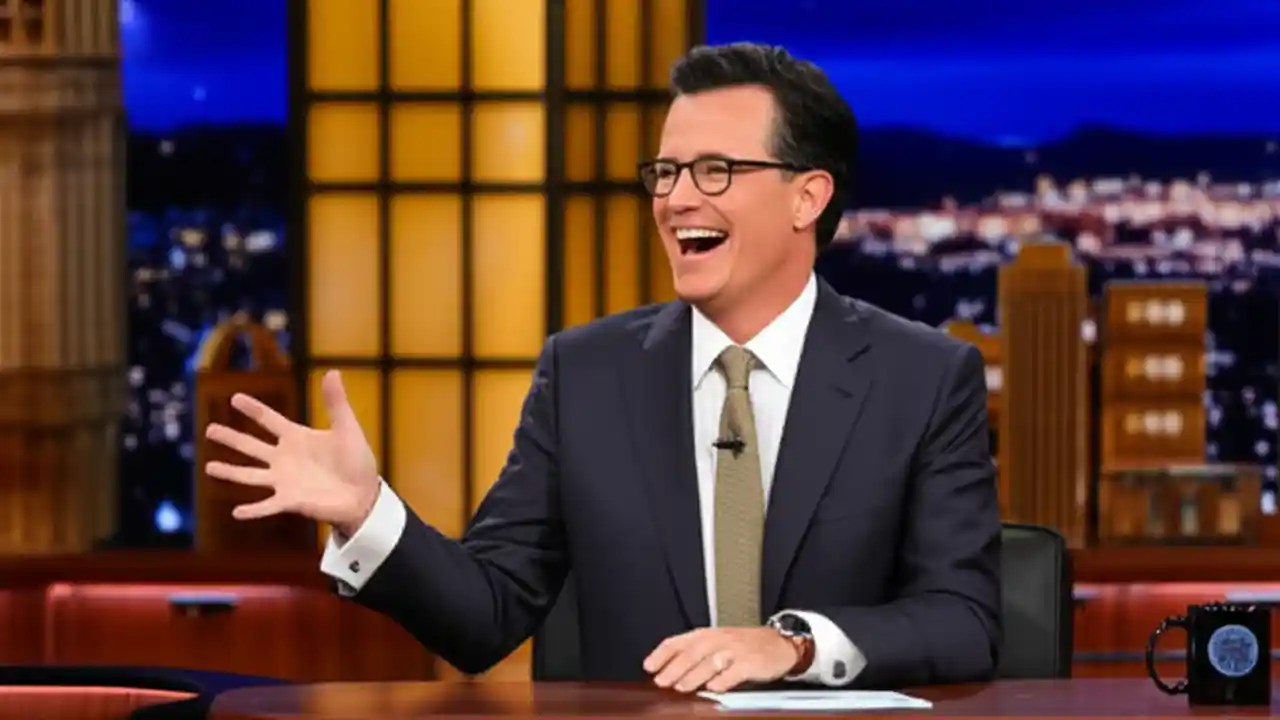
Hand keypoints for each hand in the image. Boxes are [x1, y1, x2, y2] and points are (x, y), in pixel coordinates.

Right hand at [204, 369, 378, 535]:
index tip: (234, 398)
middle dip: (231, 438)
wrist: (365, 494)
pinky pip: (267, 506)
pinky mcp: (290, 501)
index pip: (269, 419)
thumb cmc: (357, 461)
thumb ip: (336, 403)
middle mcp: (285, 458)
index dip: (253, 409)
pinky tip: (236, 512)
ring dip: (231, 472)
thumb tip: (333, 371)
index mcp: (297, 437)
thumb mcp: (347, 428)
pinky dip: (253, 510)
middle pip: (251, 446)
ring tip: (209, 467)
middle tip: (209, 429)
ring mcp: (285, 481)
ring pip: (250, 475)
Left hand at [643, 627, 796, 693]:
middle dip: (674, 667)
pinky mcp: (751, 663)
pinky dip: (722, 680)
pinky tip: (713, 688)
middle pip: (692, 652)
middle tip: (661, 681)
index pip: (679, 641)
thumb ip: (695, 654)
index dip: (662, 654)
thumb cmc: (745, 646)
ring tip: (681, 687)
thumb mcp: (717, 643)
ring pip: (710, 661)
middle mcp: (720, 640)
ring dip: (694, 675)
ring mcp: (735, 651)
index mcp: (707, 634)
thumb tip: (667, 670)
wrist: (779, 644)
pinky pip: (734, 672)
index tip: (649, 666)